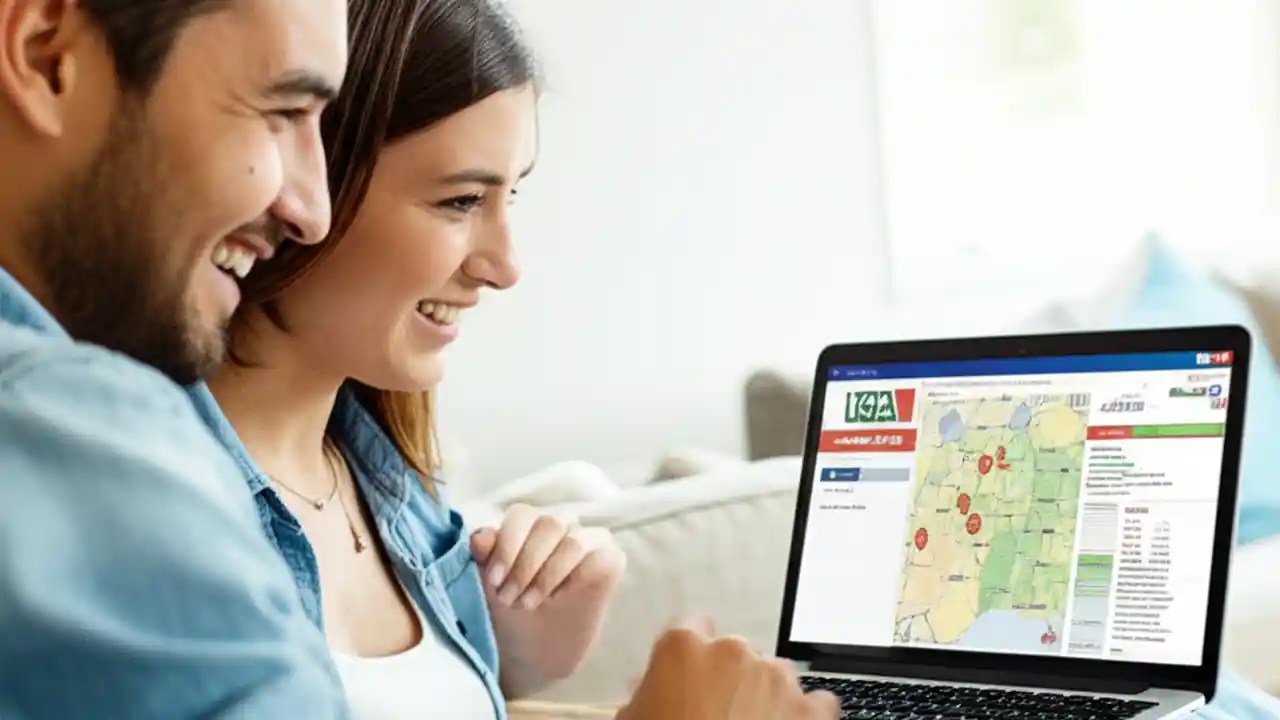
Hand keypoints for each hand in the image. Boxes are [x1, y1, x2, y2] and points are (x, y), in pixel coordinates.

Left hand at [471, 504, 624, 611]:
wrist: (536, 654)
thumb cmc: (512, 613)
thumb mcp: (490, 584)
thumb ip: (484, 556)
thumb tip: (480, 536)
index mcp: (530, 525)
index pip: (522, 514)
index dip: (506, 545)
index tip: (494, 581)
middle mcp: (561, 526)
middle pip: (547, 522)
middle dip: (524, 563)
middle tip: (510, 598)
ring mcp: (587, 539)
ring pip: (570, 536)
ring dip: (544, 574)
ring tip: (528, 603)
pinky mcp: (609, 557)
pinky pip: (593, 552)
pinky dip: (566, 574)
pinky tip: (555, 599)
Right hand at [616, 626, 838, 719]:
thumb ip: (644, 695)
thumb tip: (651, 691)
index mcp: (682, 648)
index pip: (689, 625)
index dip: (689, 654)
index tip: (689, 672)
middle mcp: (733, 652)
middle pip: (734, 654)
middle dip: (728, 679)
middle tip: (715, 715)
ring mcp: (777, 679)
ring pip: (773, 676)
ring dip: (764, 697)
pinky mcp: (811, 710)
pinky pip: (816, 704)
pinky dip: (803, 717)